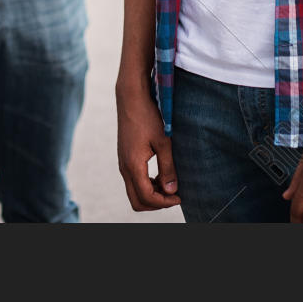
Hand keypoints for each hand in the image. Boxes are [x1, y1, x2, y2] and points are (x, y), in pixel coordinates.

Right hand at [116, 81, 178, 209]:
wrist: (131, 97)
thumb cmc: (149, 116)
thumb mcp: (163, 141)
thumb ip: (167, 168)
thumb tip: (172, 191)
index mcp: (133, 165)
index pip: (147, 197)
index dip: (164, 202)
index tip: (179, 197)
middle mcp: (124, 167)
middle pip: (137, 201)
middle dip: (156, 203)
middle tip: (174, 195)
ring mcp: (122, 163)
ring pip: (134, 192)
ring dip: (151, 194)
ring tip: (169, 184)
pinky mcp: (124, 158)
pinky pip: (133, 181)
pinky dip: (146, 184)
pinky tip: (160, 175)